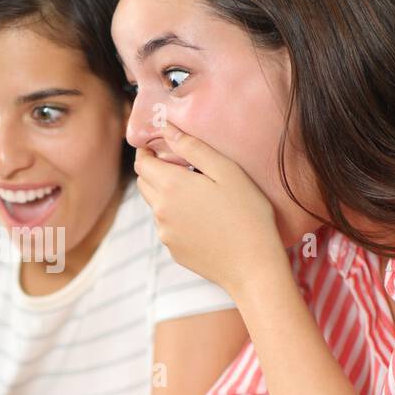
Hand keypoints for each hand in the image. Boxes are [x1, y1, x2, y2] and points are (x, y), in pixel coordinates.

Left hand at [134, 136, 286, 299]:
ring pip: (156, 206)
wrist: (253, 266)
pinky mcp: (173, 251)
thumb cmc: (248, 214)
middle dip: (155, 171)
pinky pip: (168, 227)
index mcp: (171, 187)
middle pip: (144, 184)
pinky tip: (204, 219)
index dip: (148, 152)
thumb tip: (166, 129)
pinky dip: (177, 218)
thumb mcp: (227, 171)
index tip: (161, 147)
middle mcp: (160, 211)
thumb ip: (193, 147)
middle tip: (181, 166)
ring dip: (167, 195)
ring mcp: (165, 234)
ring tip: (198, 194)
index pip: (141, 163)